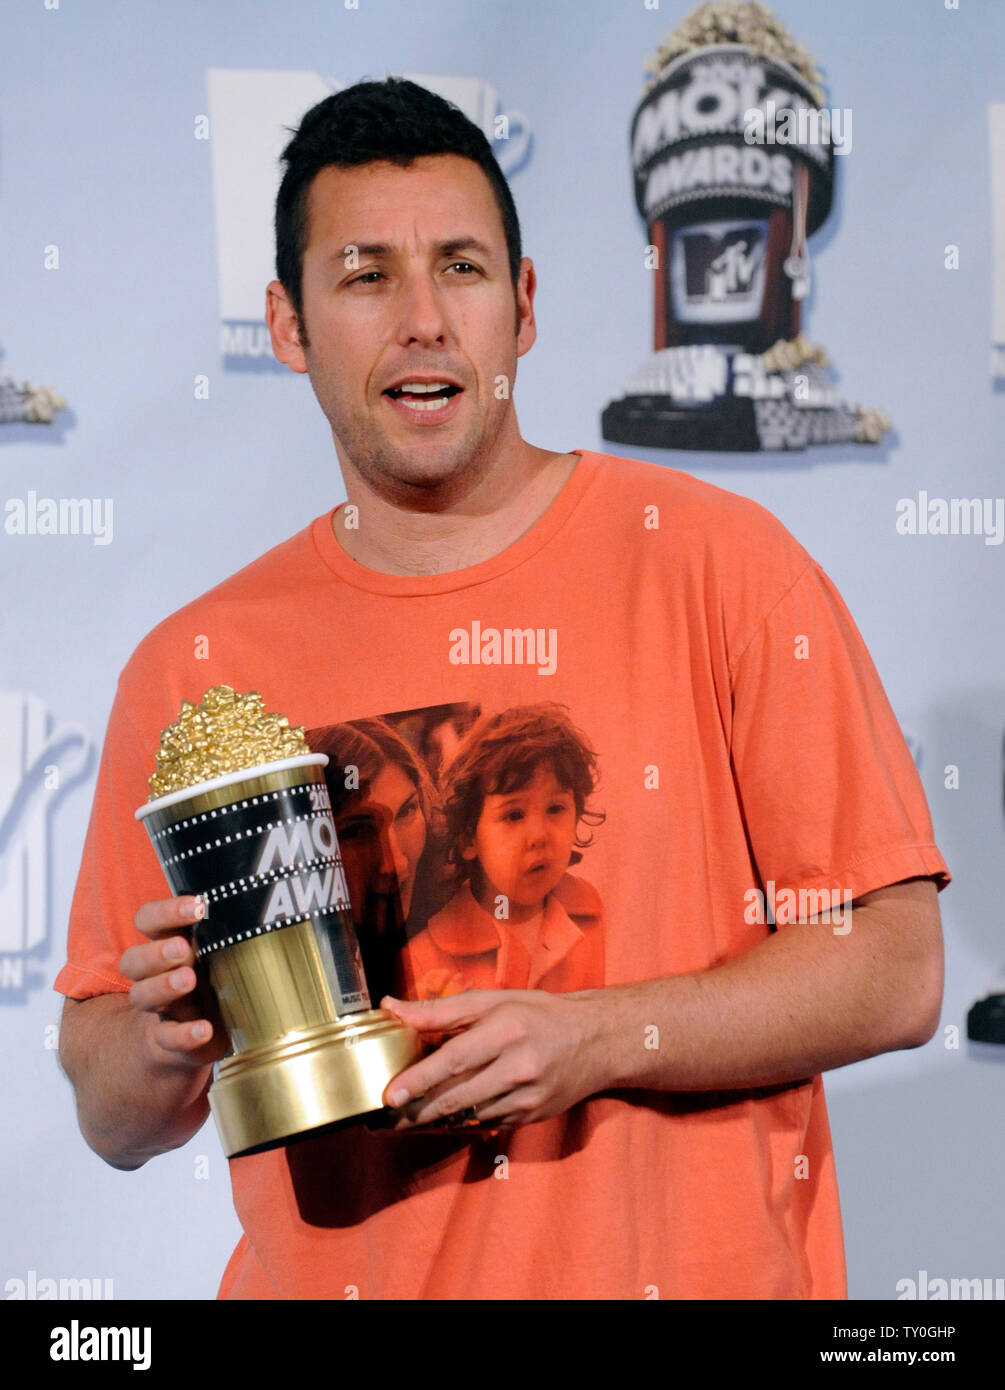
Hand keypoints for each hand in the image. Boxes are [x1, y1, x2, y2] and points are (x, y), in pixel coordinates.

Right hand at [118, 896, 228, 1067]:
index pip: (148, 920)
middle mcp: (155, 975)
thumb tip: (283, 892)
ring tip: (189, 979)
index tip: (197, 905)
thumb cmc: (213, 979)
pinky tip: (204, 1029)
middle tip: (184, 947)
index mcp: (166, 944)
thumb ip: (234, 928)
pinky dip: (185, 1034)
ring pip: (142, 996)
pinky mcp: (170, 1042)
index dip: (166, 912)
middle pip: (134, 959)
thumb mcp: (219, 950)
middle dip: (157, 951)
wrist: (188, 1036)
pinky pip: (168, 1038)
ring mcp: (161, 1010)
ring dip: (164, 986)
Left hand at [379, 989, 606, 1130]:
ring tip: (398, 1124)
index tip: (389, 1095)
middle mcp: (519, 1066)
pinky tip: (435, 1122)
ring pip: (468, 1117)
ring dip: (431, 1123)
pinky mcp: (530, 1117)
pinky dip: (458, 1125)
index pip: (455, 1059)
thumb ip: (440, 1009)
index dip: (419, 1079)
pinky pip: (485, 1125)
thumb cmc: (538, 1013)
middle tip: (380, 1120)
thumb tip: (392, 1007)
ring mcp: (527, 1097)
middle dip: (415, 1112)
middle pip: (457, 1097)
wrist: (596, 1041)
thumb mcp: (493, 1000)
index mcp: (507, 1029)